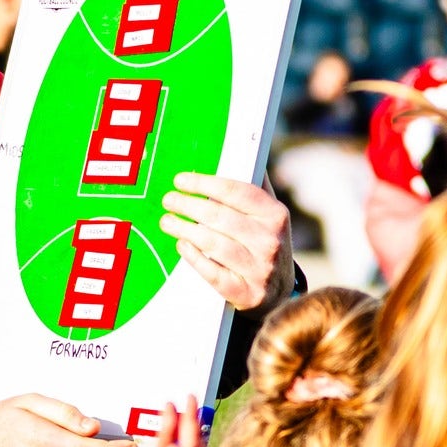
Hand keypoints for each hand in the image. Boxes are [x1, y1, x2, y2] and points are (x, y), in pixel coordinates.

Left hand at [163, 172, 294, 311]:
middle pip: (220, 217)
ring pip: (213, 243)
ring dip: (185, 229)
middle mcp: (270, 242)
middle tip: (168, 200)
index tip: (181, 180)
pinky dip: (194, 257)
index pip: (236, 192)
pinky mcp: (246, 293)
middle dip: (189, 205)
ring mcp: (259, 269)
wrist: (279, 293)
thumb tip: (241, 153)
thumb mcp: (269, 217)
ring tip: (167, 221)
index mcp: (275, 215)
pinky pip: (213, 272)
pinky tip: (181, 245)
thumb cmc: (265, 245)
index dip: (205, 183)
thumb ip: (255, 189)